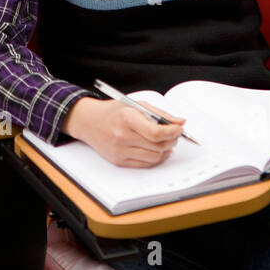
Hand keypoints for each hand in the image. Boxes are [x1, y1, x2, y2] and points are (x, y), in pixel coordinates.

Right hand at [62, 96, 182, 167]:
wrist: (89, 122)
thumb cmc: (114, 112)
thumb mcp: (136, 105)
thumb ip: (160, 114)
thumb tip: (180, 122)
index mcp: (127, 118)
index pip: (156, 132)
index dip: (172, 132)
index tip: (179, 129)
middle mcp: (122, 136)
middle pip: (157, 146)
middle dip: (171, 141)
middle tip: (174, 135)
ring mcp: (120, 150)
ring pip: (154, 157)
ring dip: (165, 151)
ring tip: (166, 143)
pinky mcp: (119, 160)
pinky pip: (144, 164)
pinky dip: (155, 158)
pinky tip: (157, 151)